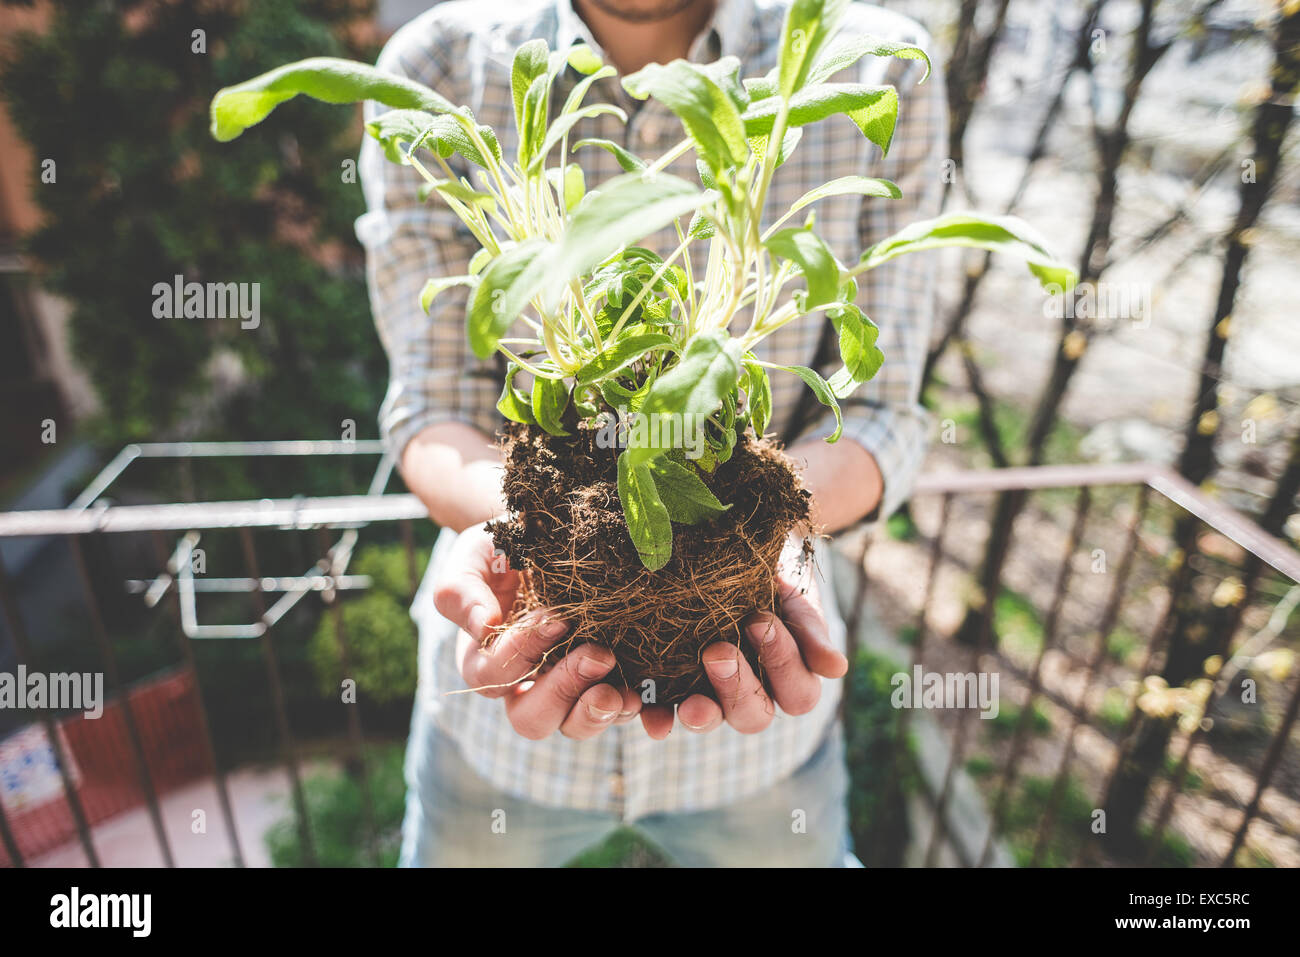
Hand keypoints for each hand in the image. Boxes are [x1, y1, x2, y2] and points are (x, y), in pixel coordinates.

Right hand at [432, 522, 674, 739]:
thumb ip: (461, 590)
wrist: (546, 537)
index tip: (558, 617)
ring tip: (622, 692)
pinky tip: (642, 697)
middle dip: (564, 691)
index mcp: (484, 660)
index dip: (524, 652)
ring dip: (597, 714)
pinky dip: (628, 710)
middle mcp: (523, 685)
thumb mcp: (475, 555)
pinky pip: (612, 713)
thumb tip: (483, 628)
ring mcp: (564, 689)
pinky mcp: (601, 683)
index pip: (495, 675)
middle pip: (531, 719)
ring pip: (572, 726)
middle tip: (599, 655)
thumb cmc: (504, 548)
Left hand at [675, 536, 848, 734]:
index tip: (759, 619)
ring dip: (701, 714)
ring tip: (688, 700)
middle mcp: (751, 696)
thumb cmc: (768, 578)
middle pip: (754, 717)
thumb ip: (810, 630)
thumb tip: (836, 669)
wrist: (726, 554)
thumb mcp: (792, 595)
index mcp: (788, 679)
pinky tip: (644, 710)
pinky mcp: (670, 688)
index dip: (781, 663)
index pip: (798, 693)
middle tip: (717, 650)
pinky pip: (663, 711)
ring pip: (712, 720)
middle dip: (738, 686)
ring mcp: (710, 696)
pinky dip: (656, 716)